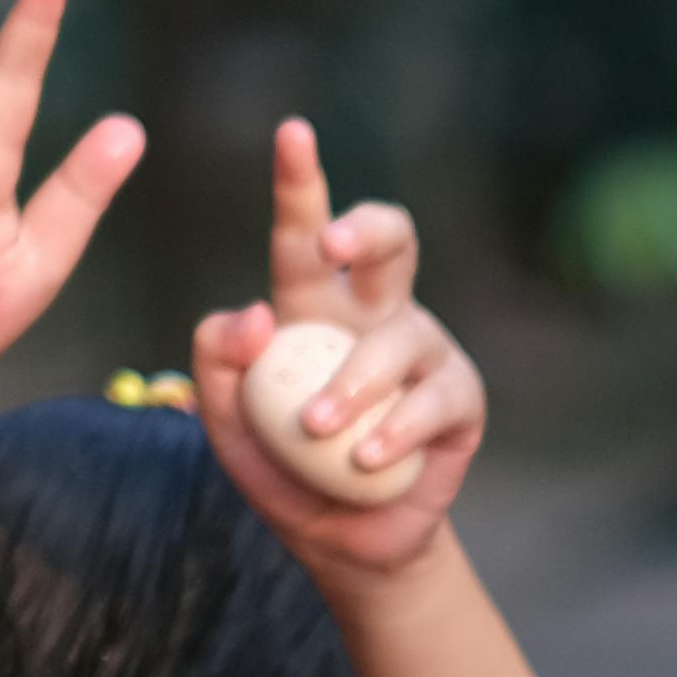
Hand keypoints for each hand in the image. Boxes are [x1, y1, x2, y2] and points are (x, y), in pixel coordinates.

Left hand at [197, 123, 486, 578]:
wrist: (348, 544)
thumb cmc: (287, 472)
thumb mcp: (227, 424)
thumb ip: (216, 363)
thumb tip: (251, 313)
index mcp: (316, 307)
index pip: (306, 234)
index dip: (301, 182)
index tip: (292, 133)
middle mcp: (377, 316)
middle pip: (392, 242)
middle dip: (367, 229)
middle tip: (331, 245)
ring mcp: (426, 354)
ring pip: (399, 336)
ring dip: (353, 383)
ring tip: (316, 430)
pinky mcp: (460, 402)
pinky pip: (431, 401)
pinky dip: (392, 431)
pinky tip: (362, 459)